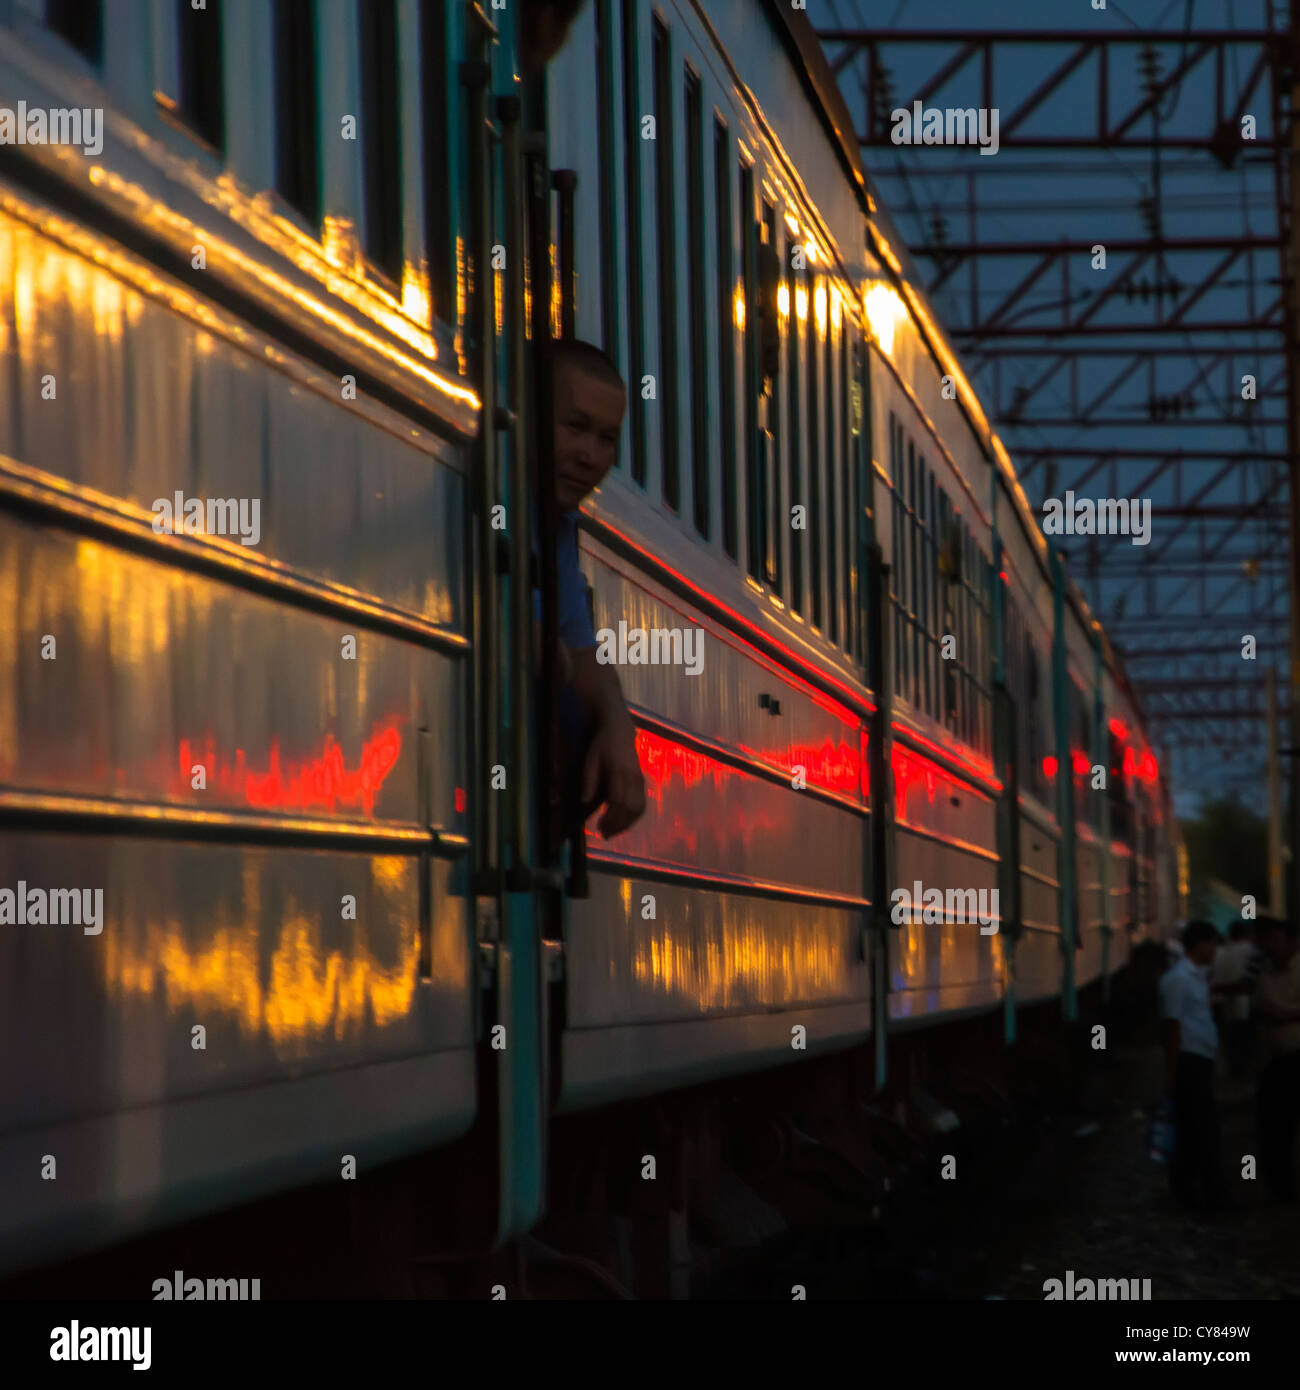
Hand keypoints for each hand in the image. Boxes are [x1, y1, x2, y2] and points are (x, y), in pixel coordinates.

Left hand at [580, 713, 645, 837]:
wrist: (619, 729)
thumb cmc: (601, 745)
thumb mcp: (590, 758)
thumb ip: (588, 779)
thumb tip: (585, 801)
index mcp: (619, 770)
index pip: (618, 800)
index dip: (610, 817)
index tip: (599, 828)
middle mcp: (633, 777)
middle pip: (631, 808)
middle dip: (618, 825)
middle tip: (603, 834)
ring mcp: (640, 780)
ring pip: (639, 808)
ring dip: (626, 824)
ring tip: (612, 831)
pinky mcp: (642, 782)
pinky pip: (642, 805)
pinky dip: (632, 818)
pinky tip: (621, 823)